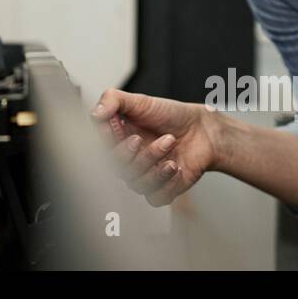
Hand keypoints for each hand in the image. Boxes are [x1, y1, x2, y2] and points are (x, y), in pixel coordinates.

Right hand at [90, 88, 222, 206]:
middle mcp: (128, 160)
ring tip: (171, 144)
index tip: (119, 124)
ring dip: (155, 166)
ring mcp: (143, 176)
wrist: (203, 130)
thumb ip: (113, 100)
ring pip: (137, 184)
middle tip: (151, 138)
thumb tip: (94, 113)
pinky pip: (156, 197)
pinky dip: (167, 183)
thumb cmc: (172, 115)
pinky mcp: (161, 190)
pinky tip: (177, 166)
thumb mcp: (141, 101)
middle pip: (118, 169)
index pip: (99, 147)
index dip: (108, 139)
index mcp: (117, 140)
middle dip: (137, 154)